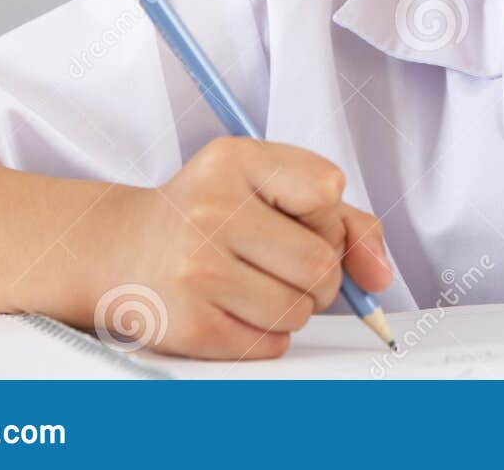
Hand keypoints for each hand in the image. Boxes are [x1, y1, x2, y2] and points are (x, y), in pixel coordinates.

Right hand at [95, 137, 391, 358]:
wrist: (123, 250)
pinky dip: (268, 334)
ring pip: (300, 309)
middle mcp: (210, 210)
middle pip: (322, 263)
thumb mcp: (272, 188)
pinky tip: (235, 308)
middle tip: (282, 262)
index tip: (300, 217)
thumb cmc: (213, 214)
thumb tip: (380, 276)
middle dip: (320, 274)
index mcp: (234, 160)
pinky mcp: (188, 324)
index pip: (329, 190)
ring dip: (294, 306)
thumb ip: (345, 221)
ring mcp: (195, 269)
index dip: (327, 216)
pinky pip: (271, 343)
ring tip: (255, 284)